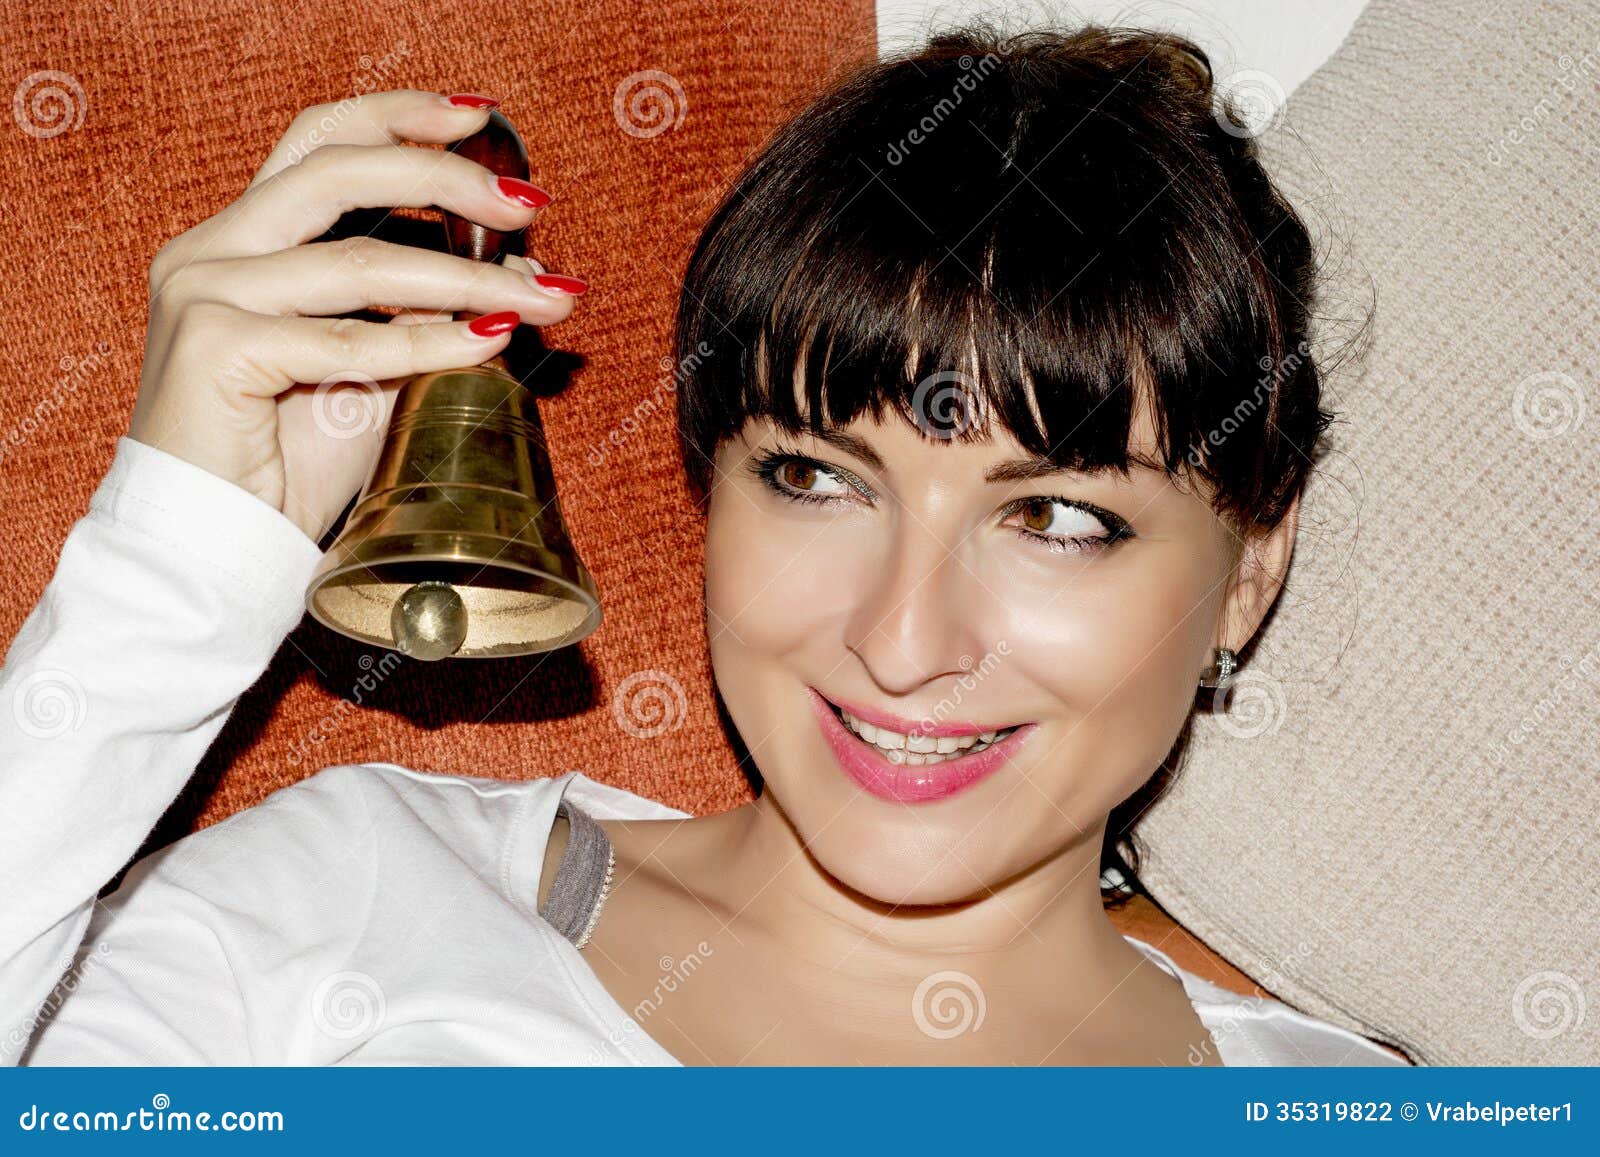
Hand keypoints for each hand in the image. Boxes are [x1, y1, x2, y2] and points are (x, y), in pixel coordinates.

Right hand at [128, 89, 582, 540]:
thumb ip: (425, 315)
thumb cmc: (289, 467)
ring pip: (356, 261)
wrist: (217, 551)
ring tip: (541, 297)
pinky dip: (428, 343)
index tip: (477, 117)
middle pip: (334, 170)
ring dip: (464, 277)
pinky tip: (489, 342)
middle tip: (527, 206)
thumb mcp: (374, 372)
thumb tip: (518, 276)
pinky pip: (346, 339)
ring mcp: (203, 294)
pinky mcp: (213, 347)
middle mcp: (209, 252)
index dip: (397, 119)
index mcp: (236, 241)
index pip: (317, 144)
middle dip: (443, 177)